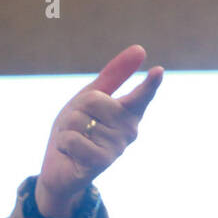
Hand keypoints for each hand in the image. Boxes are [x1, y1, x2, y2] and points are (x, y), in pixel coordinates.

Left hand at [36, 44, 163, 216]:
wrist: (59, 168)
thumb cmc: (77, 130)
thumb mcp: (89, 99)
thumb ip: (113, 76)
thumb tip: (141, 49)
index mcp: (128, 112)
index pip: (140, 96)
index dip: (148, 84)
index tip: (157, 72)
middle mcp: (129, 130)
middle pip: (93, 101)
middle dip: (76, 111)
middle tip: (79, 127)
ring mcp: (117, 148)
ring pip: (79, 119)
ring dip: (67, 129)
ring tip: (76, 142)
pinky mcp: (102, 162)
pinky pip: (73, 139)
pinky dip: (64, 144)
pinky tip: (72, 154)